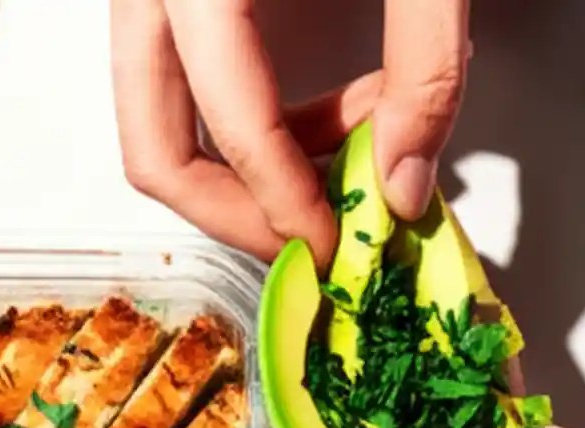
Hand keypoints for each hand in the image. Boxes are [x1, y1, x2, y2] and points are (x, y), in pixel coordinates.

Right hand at [110, 0, 468, 269]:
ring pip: (163, 129)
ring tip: (352, 153)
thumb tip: (402, 182)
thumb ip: (427, 60)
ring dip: (251, 170)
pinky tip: (335, 115)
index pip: (232, 127)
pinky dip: (253, 123)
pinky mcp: (175, 4)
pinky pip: (184, 91)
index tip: (339, 246)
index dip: (288, 203)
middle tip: (312, 239)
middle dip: (240, 215)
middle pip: (158, 151)